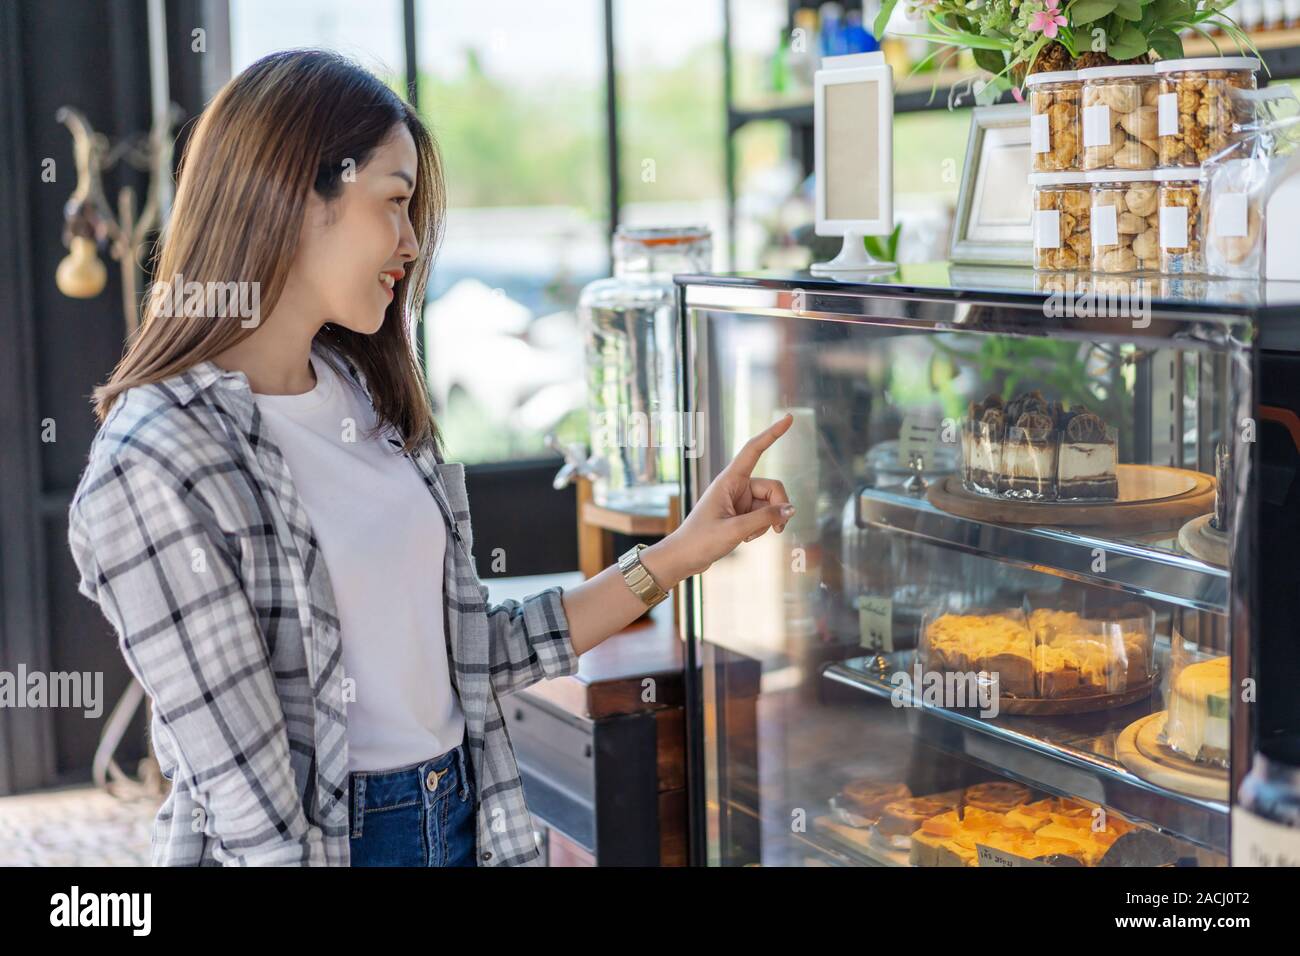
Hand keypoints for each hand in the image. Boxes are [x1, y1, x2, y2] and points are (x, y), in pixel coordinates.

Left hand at [642, 414, 795, 587]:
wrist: (683, 558)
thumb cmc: (701, 541)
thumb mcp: (735, 531)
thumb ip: (765, 519)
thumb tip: (791, 509)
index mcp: (728, 480)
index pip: (754, 450)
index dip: (772, 434)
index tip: (789, 418)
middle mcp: (735, 486)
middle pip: (772, 487)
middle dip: (779, 507)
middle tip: (778, 530)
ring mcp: (739, 500)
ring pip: (770, 504)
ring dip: (768, 522)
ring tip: (751, 537)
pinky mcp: (741, 514)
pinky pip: (763, 515)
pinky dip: (762, 528)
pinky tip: (747, 539)